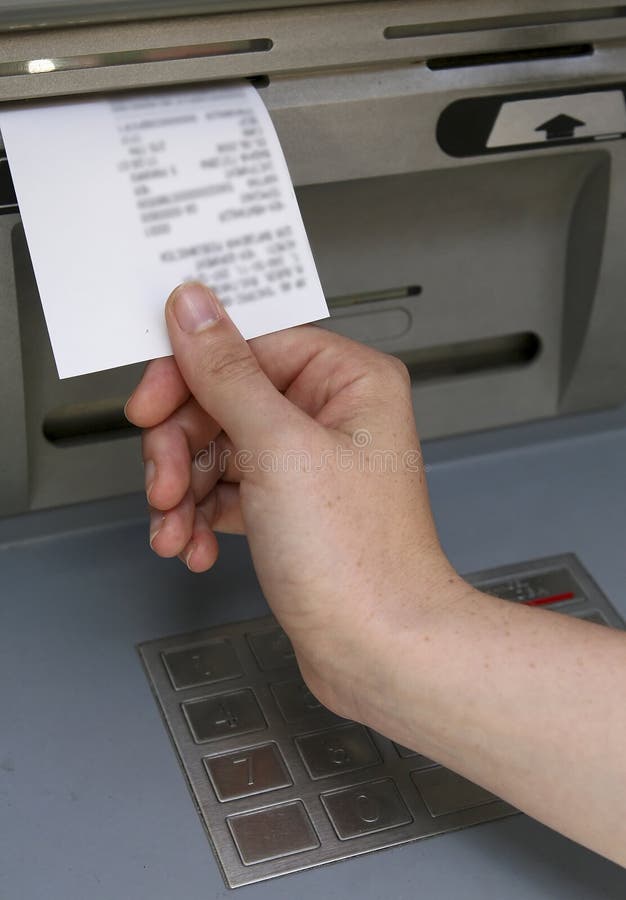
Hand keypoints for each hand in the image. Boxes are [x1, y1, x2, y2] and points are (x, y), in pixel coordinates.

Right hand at [125, 282, 463, 725]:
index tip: (150, 405)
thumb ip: (227, 374)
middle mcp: (331, 416)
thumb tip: (194, 309)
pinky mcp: (289, 507)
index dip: (189, 374)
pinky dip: (200, 516)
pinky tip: (194, 544)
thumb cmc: (360, 562)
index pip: (247, 346)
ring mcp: (308, 464)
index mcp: (348, 381)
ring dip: (184, 489)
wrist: (379, 651)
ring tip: (176, 524)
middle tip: (163, 481)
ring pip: (216, 450)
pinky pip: (225, 491)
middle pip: (223, 401)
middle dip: (181, 447)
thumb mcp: (279, 449)